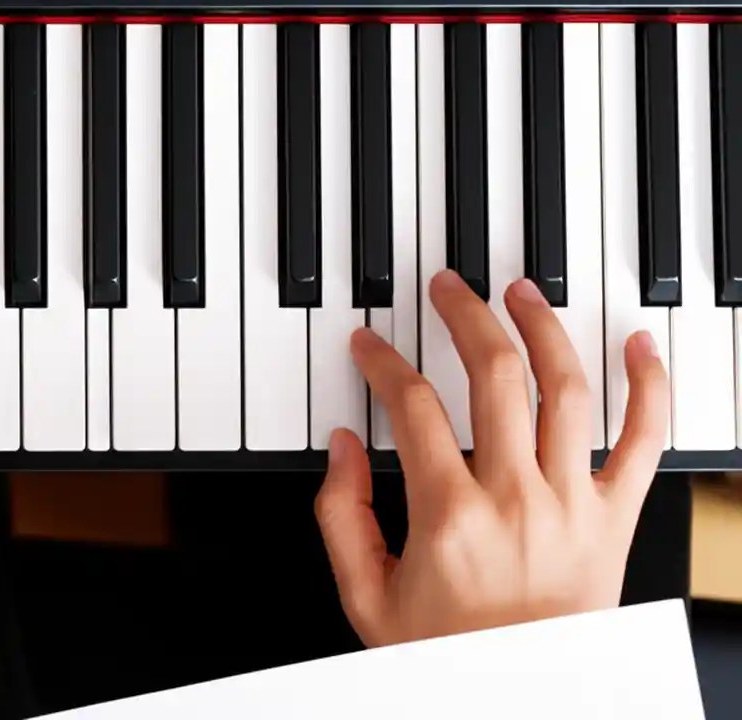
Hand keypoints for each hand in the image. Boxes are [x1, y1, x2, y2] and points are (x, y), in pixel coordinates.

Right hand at [315, 270, 667, 646]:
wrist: (519, 697)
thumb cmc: (448, 654)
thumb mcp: (366, 596)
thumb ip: (341, 515)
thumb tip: (343, 447)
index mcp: (449, 515)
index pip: (413, 406)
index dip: (384, 362)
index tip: (370, 344)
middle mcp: (516, 497)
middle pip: (494, 374)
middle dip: (465, 315)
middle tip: (448, 288)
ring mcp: (572, 502)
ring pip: (567, 388)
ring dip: (542, 327)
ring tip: (521, 292)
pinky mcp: (616, 517)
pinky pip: (644, 440)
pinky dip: (649, 386)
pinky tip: (638, 345)